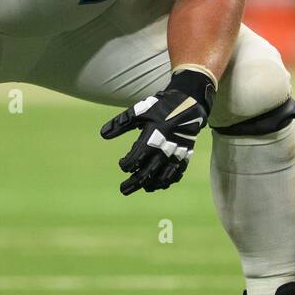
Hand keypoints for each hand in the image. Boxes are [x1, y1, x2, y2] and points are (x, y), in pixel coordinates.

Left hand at [100, 68, 215, 194]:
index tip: (122, 164)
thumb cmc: (162, 107)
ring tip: (142, 188)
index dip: (126, 164)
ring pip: (163, 177)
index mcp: (153, 137)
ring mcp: (177, 154)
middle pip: (148, 173)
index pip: (136, 158)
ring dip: (151, 185)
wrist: (190, 104)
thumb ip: (121, 123)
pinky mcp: (185, 156)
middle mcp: (165, 149)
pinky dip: (167, 181)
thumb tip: (103, 134)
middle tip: (123, 190)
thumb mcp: (140, 111)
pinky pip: (176, 174)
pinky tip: (159, 184)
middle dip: (134, 183)